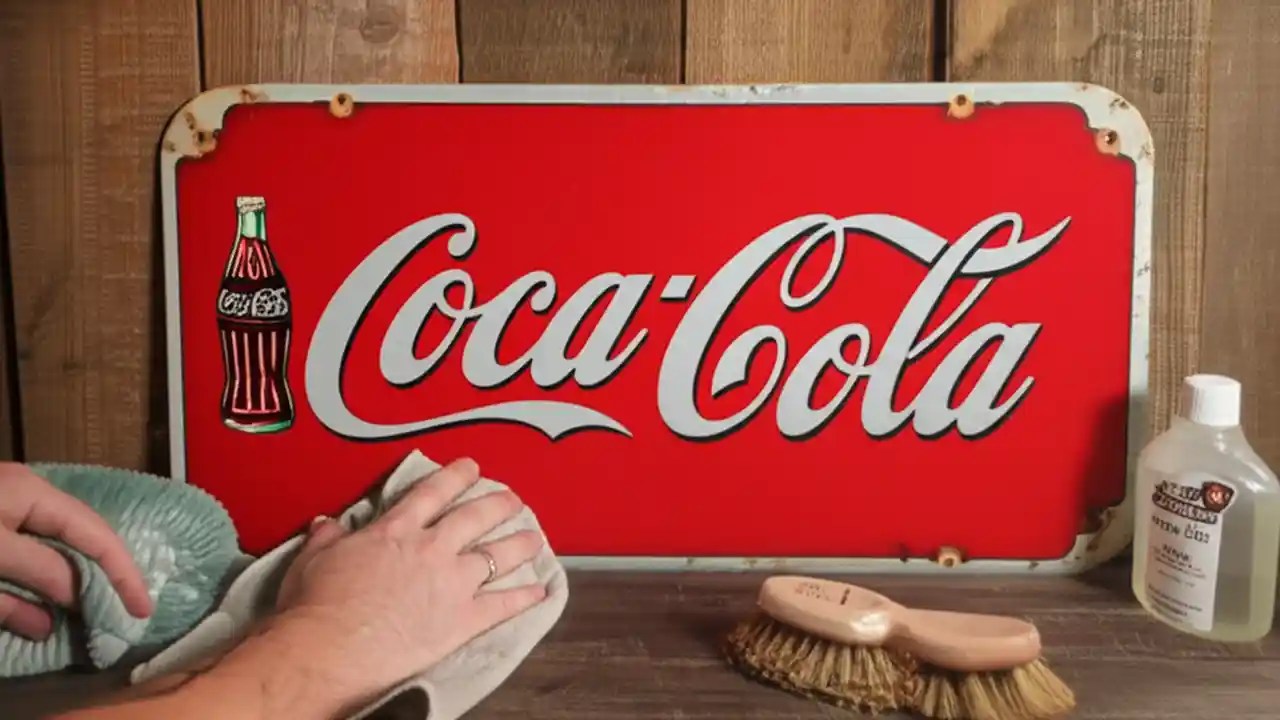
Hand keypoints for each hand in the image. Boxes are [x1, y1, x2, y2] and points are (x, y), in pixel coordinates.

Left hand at [0, 462, 152, 638]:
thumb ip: (39, 573)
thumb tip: (75, 601)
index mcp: (33, 492)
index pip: (96, 534)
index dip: (123, 572)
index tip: (143, 610)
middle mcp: (27, 494)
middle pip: (81, 534)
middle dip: (105, 572)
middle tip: (126, 608)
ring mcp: (5, 507)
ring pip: (52, 544)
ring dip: (71, 578)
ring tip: (93, 607)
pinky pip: (27, 551)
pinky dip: (38, 577)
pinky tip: (44, 600)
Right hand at [269, 457, 547, 714]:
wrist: (329, 648)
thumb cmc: (316, 607)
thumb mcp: (312, 560)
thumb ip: (325, 539)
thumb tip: (325, 524)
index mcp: (395, 531)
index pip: (433, 493)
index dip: (456, 476)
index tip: (471, 468)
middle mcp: (430, 549)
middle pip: (475, 517)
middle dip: (498, 504)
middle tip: (513, 499)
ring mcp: (451, 583)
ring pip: (496, 555)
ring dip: (520, 545)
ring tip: (535, 538)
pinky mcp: (462, 619)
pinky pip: (502, 605)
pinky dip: (524, 597)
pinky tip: (540, 591)